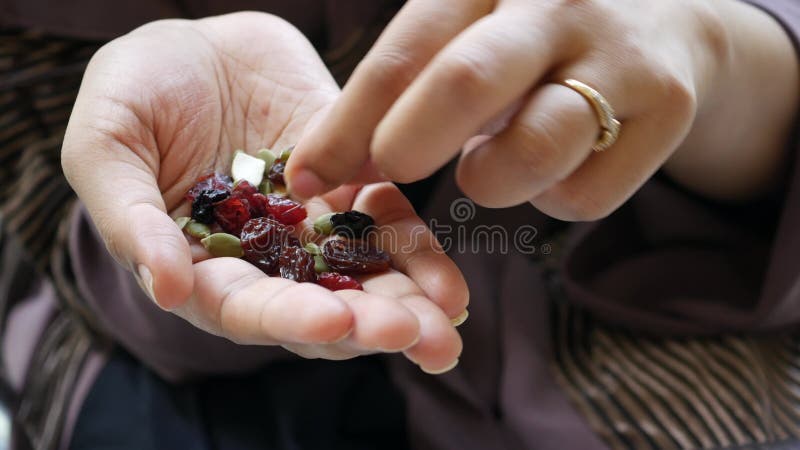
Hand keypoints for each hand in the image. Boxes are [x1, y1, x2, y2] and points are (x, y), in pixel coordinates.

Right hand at [61, 13, 465, 372]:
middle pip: (315, 307)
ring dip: (405, 303)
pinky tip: (448, 284)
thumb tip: (165, 288)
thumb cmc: (134, 92)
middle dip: (366, 327)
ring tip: (447, 322)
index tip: (335, 322)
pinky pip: (386, 222)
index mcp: (200, 264)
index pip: (243, 308)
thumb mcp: (105, 145)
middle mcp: (262, 258)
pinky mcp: (349, 184)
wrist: (197, 42)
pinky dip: (417, 252)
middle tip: (418, 337)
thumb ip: (128, 217)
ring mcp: (310, 225)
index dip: (288, 319)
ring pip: (360, 276)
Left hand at [288, 0, 798, 216]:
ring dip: (492, 179)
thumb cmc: (532, 38)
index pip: (405, 53)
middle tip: (389, 173)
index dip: (349, 123)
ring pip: (536, 147)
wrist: (661, 24)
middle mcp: (557, 3)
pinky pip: (587, 193)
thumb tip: (320, 170)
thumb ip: (403, 88)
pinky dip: (556, 197)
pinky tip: (558, 165)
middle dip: (410, 142)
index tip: (308, 177)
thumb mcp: (468, 35)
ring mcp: (620, 54)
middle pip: (467, 80)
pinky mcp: (667, 110)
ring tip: (486, 167)